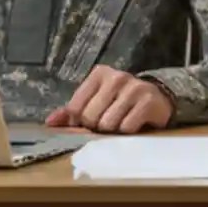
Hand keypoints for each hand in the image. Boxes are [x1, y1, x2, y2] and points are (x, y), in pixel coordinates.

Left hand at [44, 65, 173, 133]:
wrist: (158, 98)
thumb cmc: (120, 100)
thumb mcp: (95, 100)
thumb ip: (72, 111)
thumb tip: (49, 122)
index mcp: (99, 74)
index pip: (75, 107)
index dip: (80, 121)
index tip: (90, 120)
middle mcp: (115, 77)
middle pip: (91, 117)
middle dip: (97, 126)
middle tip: (108, 122)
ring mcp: (133, 88)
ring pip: (108, 124)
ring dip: (113, 130)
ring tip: (121, 122)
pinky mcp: (147, 102)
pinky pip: (127, 128)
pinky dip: (128, 131)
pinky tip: (134, 124)